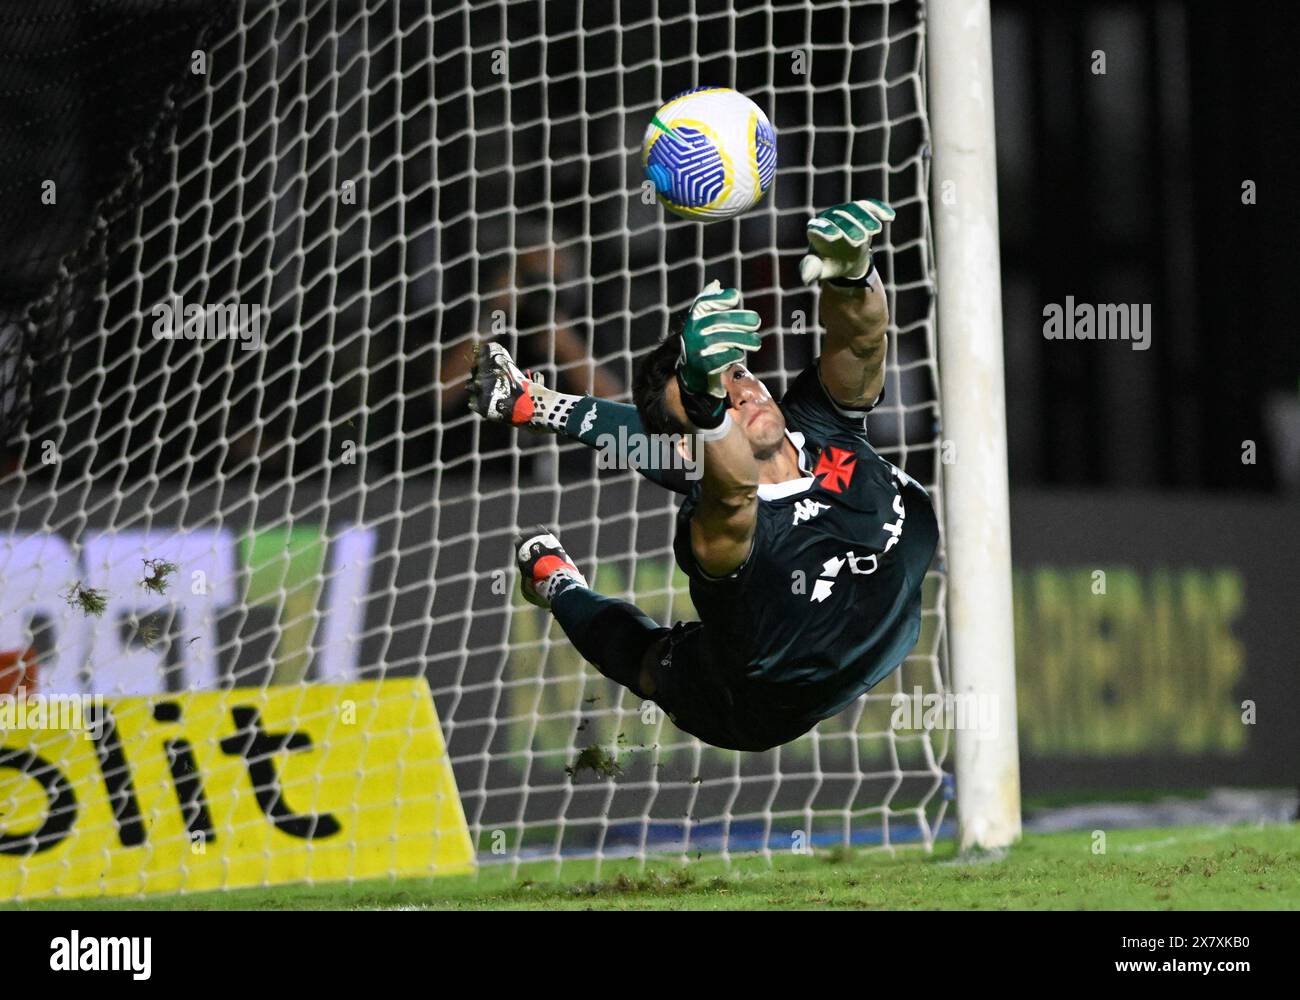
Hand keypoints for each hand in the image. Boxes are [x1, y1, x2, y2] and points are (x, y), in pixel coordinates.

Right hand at [676, 280, 761, 399]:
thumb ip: (709, 302)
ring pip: (723, 339)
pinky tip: (740, 353)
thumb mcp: (703, 321)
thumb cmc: (704, 339)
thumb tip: (716, 284)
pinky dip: (734, 354)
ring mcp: (697, 348)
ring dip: (743, 339)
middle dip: (740, 319)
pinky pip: (723, 357)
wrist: (692, 370)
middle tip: (756, 321)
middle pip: (718, 320)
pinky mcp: (704, 365)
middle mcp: (692, 331)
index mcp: (694, 318)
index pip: (703, 303)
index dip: (719, 298)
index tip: (736, 296)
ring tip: (757, 341)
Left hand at [798, 199, 894, 284]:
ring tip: (876, 230)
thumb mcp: (821, 269)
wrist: (846, 259)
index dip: (826, 230)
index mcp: (817, 229)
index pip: (820, 226)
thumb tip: (805, 278)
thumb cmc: (830, 264)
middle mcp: (830, 216)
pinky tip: (889, 217)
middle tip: (860, 240)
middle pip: (840, 217)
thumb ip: (813, 270)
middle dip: (850, 227)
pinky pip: (871, 206)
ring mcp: (846, 211)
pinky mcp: (862, 210)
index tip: (835, 236)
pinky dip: (880, 210)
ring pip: (856, 209)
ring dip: (866, 218)